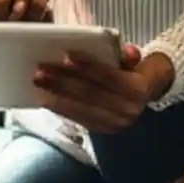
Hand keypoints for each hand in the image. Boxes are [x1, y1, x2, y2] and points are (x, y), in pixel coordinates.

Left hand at [33, 44, 156, 133]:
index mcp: (137, 89)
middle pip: (91, 93)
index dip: (87, 66)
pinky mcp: (102, 130)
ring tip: (38, 81)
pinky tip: (45, 98)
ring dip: (57, 94)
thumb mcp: (134, 60)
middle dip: (64, 80)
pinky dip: (60, 108)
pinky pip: (78, 118)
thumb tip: (129, 51)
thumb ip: (129, 55)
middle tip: (42, 68)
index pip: (108, 76)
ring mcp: (115, 123)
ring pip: (81, 108)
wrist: (145, 95)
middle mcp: (127, 110)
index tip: (66, 55)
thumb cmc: (132, 70)